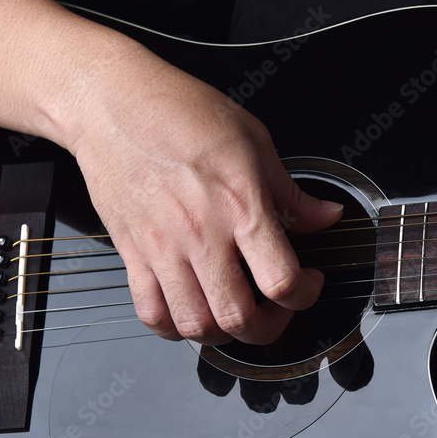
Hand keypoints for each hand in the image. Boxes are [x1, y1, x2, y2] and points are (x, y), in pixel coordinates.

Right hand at [67, 46, 342, 345]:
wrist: (111, 103)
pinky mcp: (132, 253)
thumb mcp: (254, 139)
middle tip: (276, 310)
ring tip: (235, 314)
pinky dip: (173, 327)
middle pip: (239, 318)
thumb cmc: (178, 111)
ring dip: (223, 334)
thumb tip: (326, 216)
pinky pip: (151, 313)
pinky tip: (190, 312)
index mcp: (239, 205)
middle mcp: (201, 234)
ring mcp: (163, 248)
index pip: (281, 280)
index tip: (308, 282)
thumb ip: (291, 191)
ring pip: (195, 325)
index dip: (306, 294)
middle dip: (269, 328)